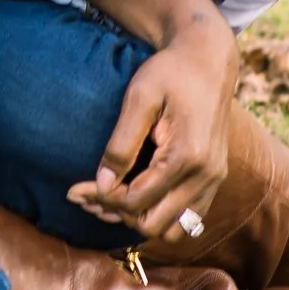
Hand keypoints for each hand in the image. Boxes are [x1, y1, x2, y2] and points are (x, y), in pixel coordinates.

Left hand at [65, 9, 236, 241]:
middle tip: (85, 196)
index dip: (102, 199)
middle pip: (154, 224)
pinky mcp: (213, 180)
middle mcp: (206, 176)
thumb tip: (101, 184)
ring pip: (174, 230)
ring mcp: (214, 181)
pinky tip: (131, 196)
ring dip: (139, 219)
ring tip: (106, 199)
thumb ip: (121, 143)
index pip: (137, 200)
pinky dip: (159, 214)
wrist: (208, 60)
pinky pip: (187, 218)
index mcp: (187, 157)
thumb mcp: (139, 97)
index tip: (74, 189)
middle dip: (117, 214)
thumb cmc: (170, 72)